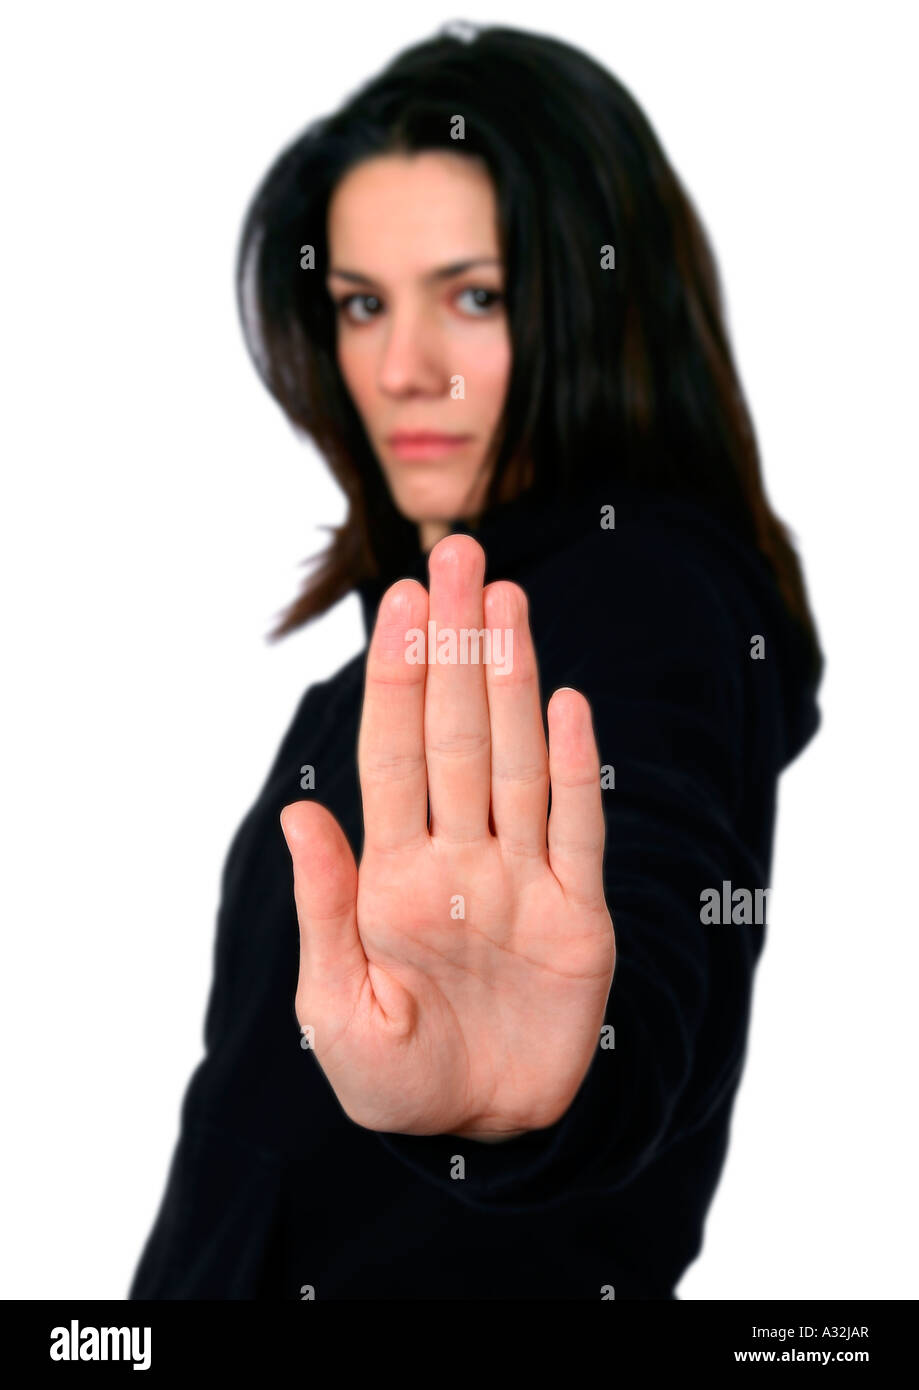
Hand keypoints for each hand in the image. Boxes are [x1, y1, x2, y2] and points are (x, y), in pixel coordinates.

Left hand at [281, 534, 614, 1141]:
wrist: (479, 1130)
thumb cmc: (390, 1074)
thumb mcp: (333, 1005)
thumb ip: (322, 906)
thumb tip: (300, 809)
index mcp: (392, 873)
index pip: (395, 754)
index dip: (398, 678)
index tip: (399, 603)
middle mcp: (458, 857)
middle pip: (458, 733)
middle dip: (454, 648)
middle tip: (456, 557)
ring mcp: (521, 880)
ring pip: (517, 762)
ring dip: (513, 684)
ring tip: (505, 604)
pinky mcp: (578, 917)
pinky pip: (579, 832)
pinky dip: (575, 772)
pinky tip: (567, 705)